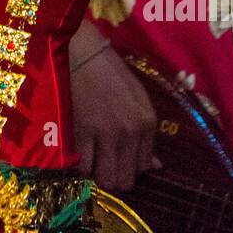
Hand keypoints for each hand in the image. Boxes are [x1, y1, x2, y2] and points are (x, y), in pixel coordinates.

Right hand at [70, 34, 159, 190]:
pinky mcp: (82, 132)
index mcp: (147, 122)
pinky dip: (79, 167)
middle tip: (102, 166)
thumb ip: (146, 135)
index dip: (128, 167)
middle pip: (125, 180)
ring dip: (96, 175)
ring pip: (105, 179)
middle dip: (113, 177)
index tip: (117, 161)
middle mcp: (131, 132)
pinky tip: (76, 155)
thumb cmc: (110, 72)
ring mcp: (106, 134)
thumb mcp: (137, 99)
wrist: (82, 52)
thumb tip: (156, 167)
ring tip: (89, 162)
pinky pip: (83, 168)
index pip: (143, 167)